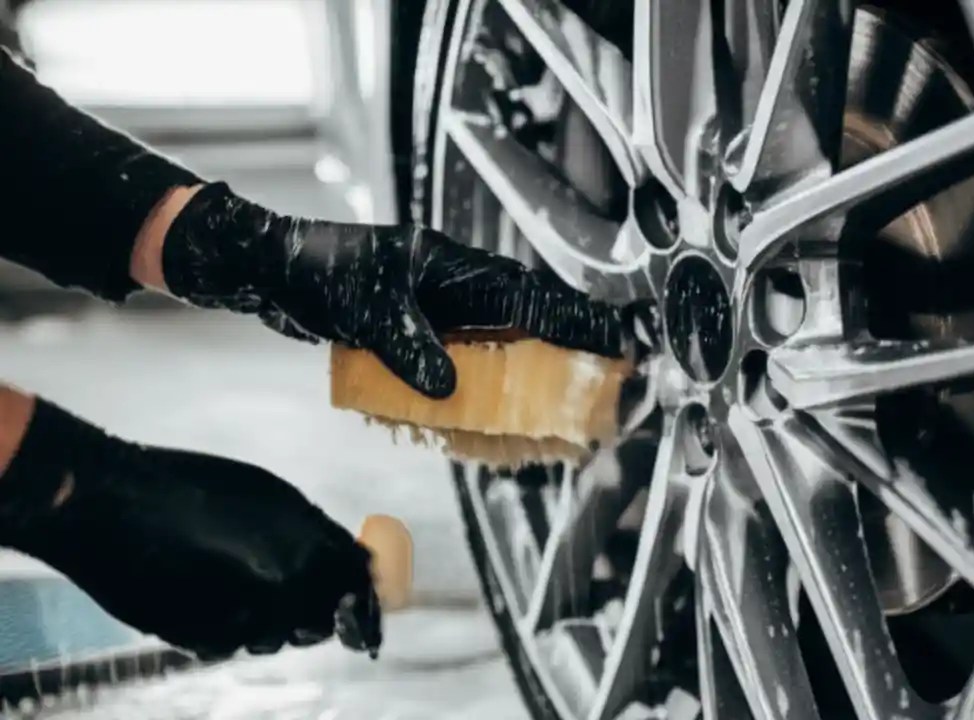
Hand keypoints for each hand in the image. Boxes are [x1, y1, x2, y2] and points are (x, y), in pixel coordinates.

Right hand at [0, 400, 379, 661]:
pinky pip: (235, 642)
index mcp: (306, 551)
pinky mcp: (199, 641)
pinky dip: (236, 625)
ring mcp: (239, 623)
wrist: (111, 505)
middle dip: (322, 607)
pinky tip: (214, 593)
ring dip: (278, 617)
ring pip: (279, 636)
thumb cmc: (193, 485)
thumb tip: (352, 559)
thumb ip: (317, 533)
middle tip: (304, 584)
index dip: (367, 596)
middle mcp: (281, 594)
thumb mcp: (269, 494)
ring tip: (248, 580)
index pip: (359, 587)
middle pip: (322, 619)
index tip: (370, 600)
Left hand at [158, 183, 623, 397]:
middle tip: (606, 368)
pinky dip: (485, 373)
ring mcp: (437, 302)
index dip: (572, 321)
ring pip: (500, 331)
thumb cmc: (318, 273)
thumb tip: (447, 388)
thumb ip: (410, 348)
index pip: (526, 295)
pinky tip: (492, 402)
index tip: (613, 341)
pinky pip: (465, 349)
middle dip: (567, 339)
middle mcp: (454, 282)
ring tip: (562, 393)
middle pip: (526, 311)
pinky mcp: (418, 323)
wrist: (272, 267)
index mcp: (452, 267)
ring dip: (530, 359)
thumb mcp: (368, 312)